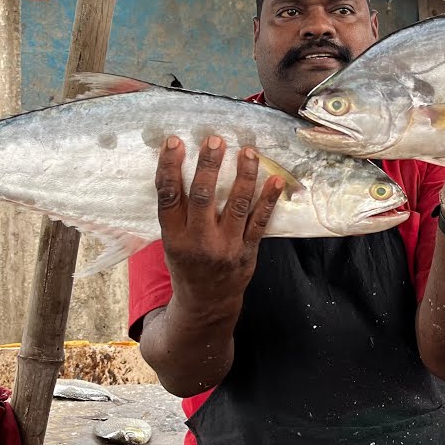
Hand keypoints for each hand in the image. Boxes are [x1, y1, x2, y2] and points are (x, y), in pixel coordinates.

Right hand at [155, 136, 283, 304]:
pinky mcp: (247, 251)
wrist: (206, 304)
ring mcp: (226, 246)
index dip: (170, 167)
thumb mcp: (170, 242)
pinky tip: (276, 179)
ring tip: (248, 151)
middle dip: (209, 165)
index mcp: (173, 237)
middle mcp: (198, 241)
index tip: (175, 142)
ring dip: (244, 175)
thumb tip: (178, 166)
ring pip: (237, 204)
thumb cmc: (186, 265)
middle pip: (202, 196)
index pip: (168, 196)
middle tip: (215, 139)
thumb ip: (175, 212)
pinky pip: (260, 221)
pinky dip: (269, 199)